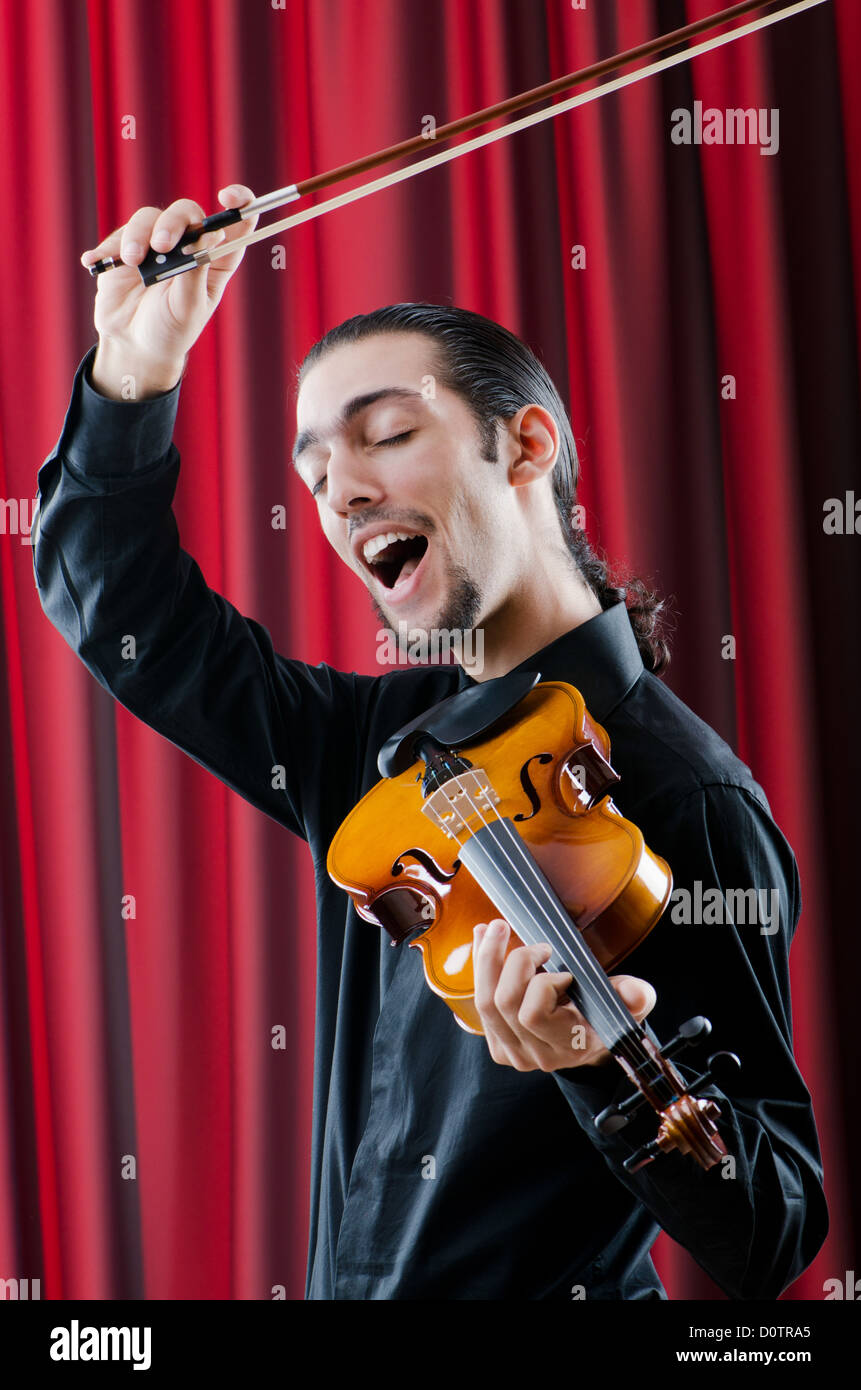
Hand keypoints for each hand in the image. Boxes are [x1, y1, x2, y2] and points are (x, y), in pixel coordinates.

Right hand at [81, 184, 258, 398]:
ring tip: (132, 262)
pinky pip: (117, 235)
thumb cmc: (171, 329)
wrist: (135, 346)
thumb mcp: (188, 306)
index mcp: (215, 260)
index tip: (228, 197)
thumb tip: (205, 235)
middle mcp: (187, 246)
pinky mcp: (126, 248)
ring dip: (138, 236)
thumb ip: (196, 270)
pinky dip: (106, 248)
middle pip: (186, 212)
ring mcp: (155, 245)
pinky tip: (95, 261)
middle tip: (162, 246)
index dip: (239, 203)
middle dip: (173, 222)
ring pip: (149, 218)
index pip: (235, 224)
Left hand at [472, 918, 656, 1071]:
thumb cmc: (605, 1017)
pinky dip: (480, 967)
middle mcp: (534, 1055)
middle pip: (503, 1003)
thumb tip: (636, 992)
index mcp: (566, 1046)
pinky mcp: (496, 1043)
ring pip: (484, 1001)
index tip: (565, 972)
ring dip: (488, 959)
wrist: (588, 1042)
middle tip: (537, 945)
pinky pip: (478, 1003)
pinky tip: (484, 939)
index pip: (534, 1015)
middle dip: (516, 962)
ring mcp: (512, 1051)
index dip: (543, 984)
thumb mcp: (627, 1006)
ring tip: (498, 928)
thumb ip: (634, 998)